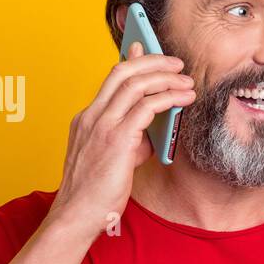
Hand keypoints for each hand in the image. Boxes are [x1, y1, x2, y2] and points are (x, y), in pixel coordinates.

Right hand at [47, 41, 195, 237]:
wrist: (77, 215)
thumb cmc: (94, 194)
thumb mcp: (112, 160)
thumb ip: (130, 141)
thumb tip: (150, 134)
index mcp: (87, 119)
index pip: (110, 79)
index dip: (131, 61)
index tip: (146, 48)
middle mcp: (91, 117)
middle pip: (122, 73)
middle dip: (152, 61)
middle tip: (175, 62)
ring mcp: (102, 126)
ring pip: (135, 85)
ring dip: (165, 78)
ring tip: (186, 81)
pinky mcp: (116, 140)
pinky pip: (145, 108)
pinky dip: (168, 98)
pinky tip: (183, 99)